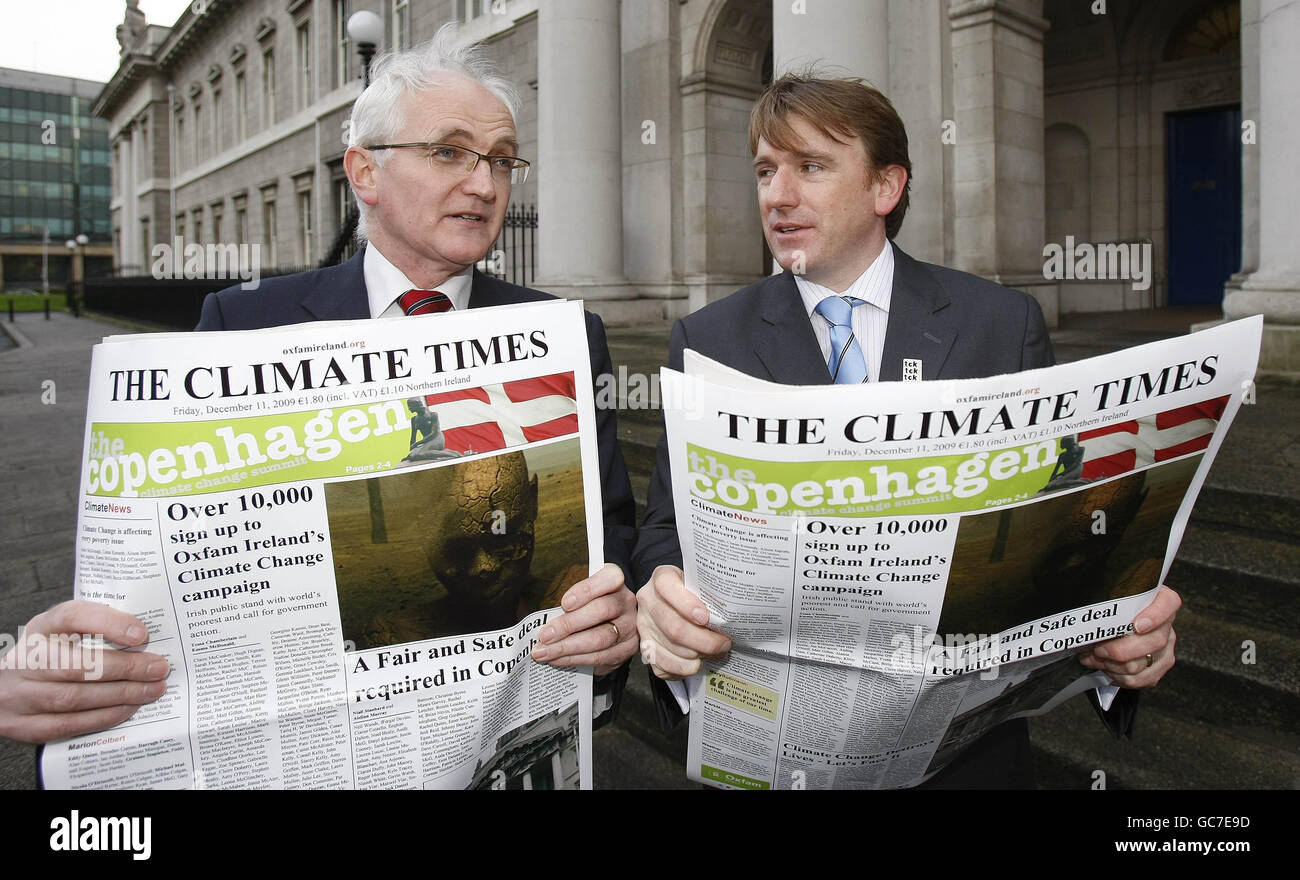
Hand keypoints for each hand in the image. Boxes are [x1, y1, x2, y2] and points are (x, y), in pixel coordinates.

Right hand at [0, 601, 169, 744]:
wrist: (2, 687)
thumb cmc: (46, 655)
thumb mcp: (63, 634)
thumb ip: (96, 631)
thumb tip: (144, 639)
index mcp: (41, 628)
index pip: (72, 616)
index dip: (108, 623)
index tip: (141, 634)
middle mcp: (26, 660)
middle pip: (79, 664)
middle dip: (126, 669)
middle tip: (159, 668)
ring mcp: (19, 694)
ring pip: (74, 697)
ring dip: (120, 695)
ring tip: (152, 690)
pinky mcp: (21, 725)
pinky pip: (67, 724)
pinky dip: (102, 718)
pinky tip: (127, 709)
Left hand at [530, 564, 637, 676]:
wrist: (612, 624)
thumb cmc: (590, 604)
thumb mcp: (582, 595)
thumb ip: (569, 603)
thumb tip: (545, 621)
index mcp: (616, 582)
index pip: (608, 579)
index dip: (586, 590)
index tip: (564, 603)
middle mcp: (627, 602)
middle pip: (601, 611)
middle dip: (569, 624)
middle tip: (545, 635)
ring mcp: (629, 627)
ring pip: (600, 638)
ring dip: (567, 647)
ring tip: (544, 651)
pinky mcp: (625, 650)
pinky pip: (599, 657)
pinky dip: (574, 659)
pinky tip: (556, 659)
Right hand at [635, 565, 730, 679]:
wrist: (673, 603)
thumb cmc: (693, 593)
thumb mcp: (699, 584)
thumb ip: (709, 595)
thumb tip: (731, 620)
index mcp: (661, 578)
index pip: (666, 586)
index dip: (686, 604)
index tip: (706, 618)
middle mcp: (647, 601)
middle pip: (674, 626)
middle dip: (704, 640)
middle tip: (724, 643)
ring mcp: (643, 625)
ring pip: (670, 648)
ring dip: (697, 655)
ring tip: (715, 653)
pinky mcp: (644, 646)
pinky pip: (662, 665)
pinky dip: (683, 669)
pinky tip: (696, 663)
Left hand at [1079, 584, 1179, 687]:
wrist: (1122, 621)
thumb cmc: (1119, 608)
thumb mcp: (1116, 597)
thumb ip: (1110, 603)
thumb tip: (1088, 617)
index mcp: (1163, 601)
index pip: (1168, 604)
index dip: (1154, 616)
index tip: (1136, 625)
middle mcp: (1167, 626)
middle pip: (1153, 642)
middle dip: (1119, 650)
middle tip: (1098, 649)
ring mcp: (1166, 648)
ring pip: (1142, 664)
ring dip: (1113, 665)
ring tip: (1096, 659)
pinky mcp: (1159, 666)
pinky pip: (1140, 679)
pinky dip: (1119, 677)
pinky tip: (1106, 669)